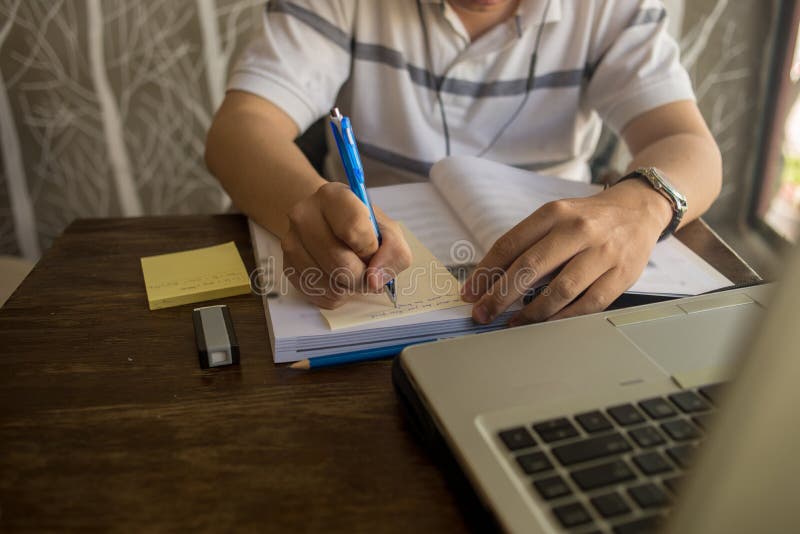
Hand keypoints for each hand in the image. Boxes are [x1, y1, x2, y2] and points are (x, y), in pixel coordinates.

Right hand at [281, 182, 411, 308]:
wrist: (327, 222)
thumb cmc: (362, 226)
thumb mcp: (388, 230)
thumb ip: (394, 252)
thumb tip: (374, 281)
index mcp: (332, 196)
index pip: (353, 230)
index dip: (370, 249)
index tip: (373, 250)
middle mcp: (304, 215)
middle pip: (341, 264)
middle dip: (363, 276)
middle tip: (368, 270)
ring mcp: (291, 242)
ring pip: (331, 285)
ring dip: (351, 288)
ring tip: (353, 272)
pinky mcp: (287, 266)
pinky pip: (320, 295)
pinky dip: (337, 295)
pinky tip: (339, 279)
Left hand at [461, 179, 672, 323]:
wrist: (639, 210)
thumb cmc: (587, 219)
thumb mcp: (555, 217)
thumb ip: (526, 244)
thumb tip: (488, 280)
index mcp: (554, 213)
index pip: (510, 244)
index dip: (485, 273)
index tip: (469, 294)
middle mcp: (577, 230)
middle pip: (530, 268)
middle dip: (500, 296)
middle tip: (482, 315)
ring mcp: (602, 253)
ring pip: (559, 290)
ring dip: (530, 313)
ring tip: (512, 324)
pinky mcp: (621, 275)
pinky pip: (587, 304)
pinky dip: (563, 318)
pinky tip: (546, 324)